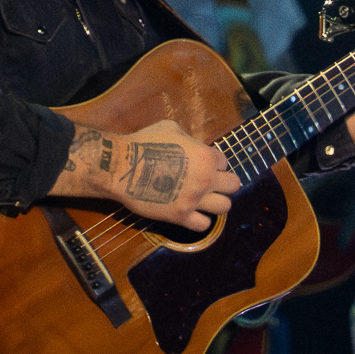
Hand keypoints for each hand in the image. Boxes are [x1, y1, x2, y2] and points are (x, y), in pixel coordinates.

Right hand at [49, 119, 240, 232]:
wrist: (121, 168)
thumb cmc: (143, 143)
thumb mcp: (170, 128)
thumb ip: (188, 138)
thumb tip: (192, 145)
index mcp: (206, 156)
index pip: (224, 162)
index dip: (214, 162)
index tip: (203, 164)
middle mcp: (206, 179)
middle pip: (233, 185)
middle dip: (223, 182)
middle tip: (210, 183)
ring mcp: (195, 200)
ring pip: (225, 207)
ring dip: (216, 202)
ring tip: (205, 200)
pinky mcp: (181, 216)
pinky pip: (203, 225)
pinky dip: (200, 220)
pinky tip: (192, 213)